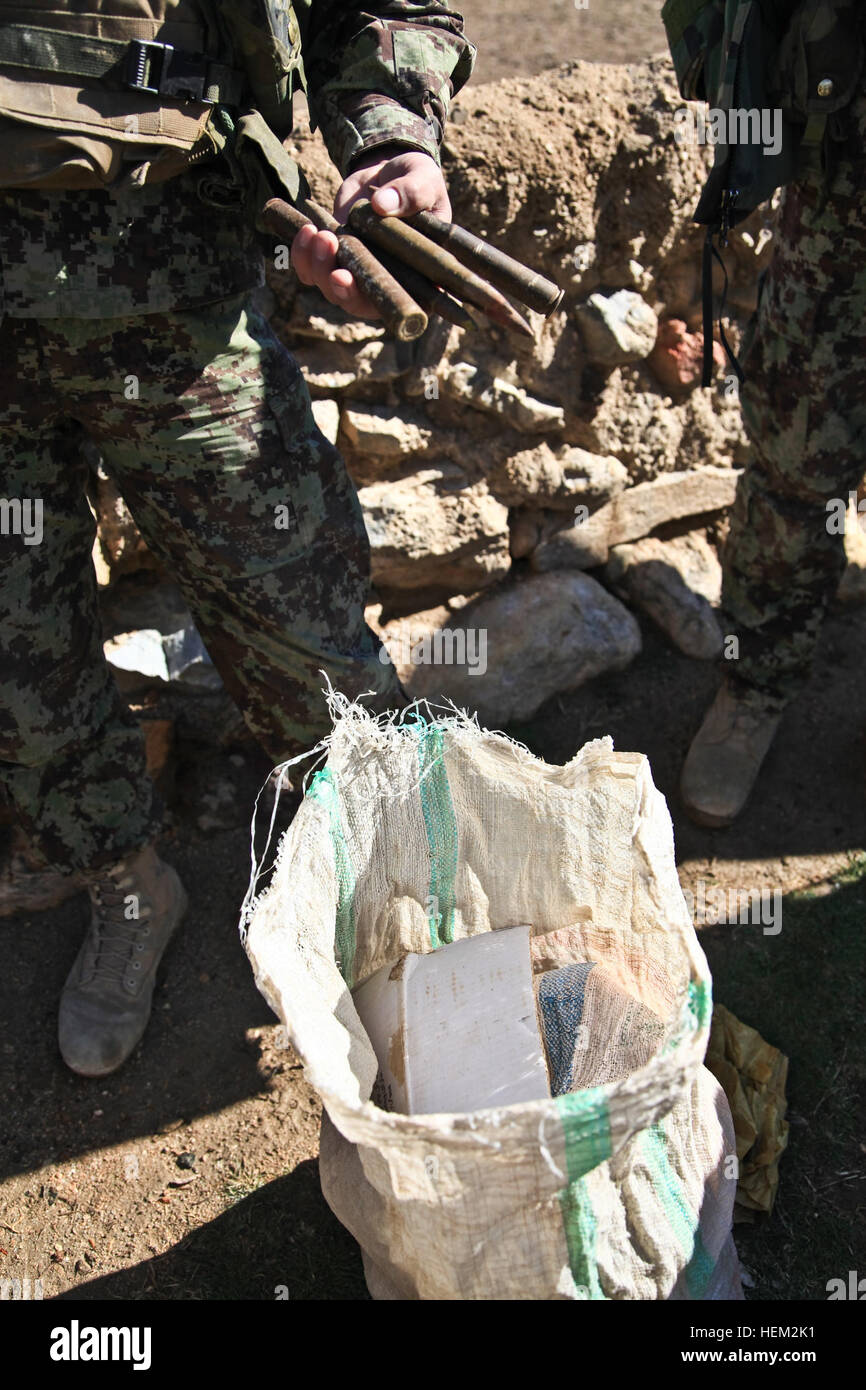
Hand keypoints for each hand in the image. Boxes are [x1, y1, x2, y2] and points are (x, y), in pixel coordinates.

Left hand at [290, 148, 449, 317]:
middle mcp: (387, 284)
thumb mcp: (423, 180)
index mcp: (419, 278)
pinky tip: (306, 230)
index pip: (400, 305)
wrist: (387, 172)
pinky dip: (303, 256)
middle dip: (339, 285)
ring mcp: (358, 275)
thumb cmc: (417, 180)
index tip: (347, 278)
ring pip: (331, 290)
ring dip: (318, 266)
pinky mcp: (336, 261)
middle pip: (359, 304)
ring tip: (317, 232)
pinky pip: (312, 271)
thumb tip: (381, 205)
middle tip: (330, 246)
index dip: (373, 301)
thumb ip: (411, 193)